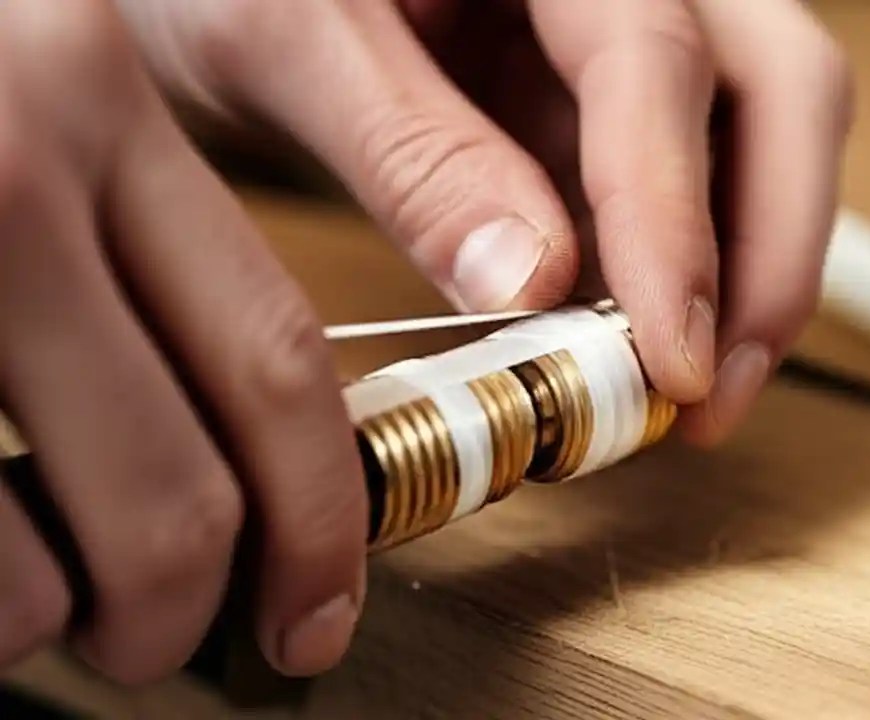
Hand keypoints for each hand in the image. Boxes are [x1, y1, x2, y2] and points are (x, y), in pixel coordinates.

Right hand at [0, 2, 366, 681]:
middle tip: (157, 639)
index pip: (275, 356)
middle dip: (181, 613)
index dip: (321, 515)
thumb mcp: (22, 99)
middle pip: (179, 497)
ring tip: (22, 600)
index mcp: (91, 99)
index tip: (320, 608)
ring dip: (36, 625)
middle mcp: (0, 160)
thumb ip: (119, 249)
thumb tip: (230, 454)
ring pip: (22, 573)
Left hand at [119, 0, 852, 442]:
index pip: (659, 61)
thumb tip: (529, 282)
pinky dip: (686, 279)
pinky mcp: (603, 108)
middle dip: (771, 255)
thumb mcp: (284, 36)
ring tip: (689, 397)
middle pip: (783, 91)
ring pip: (763, 144)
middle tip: (714, 393)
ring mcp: (626, 42)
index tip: (671, 359)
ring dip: (748, 278)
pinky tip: (643, 353)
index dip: (676, 221)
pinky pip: (693, 189)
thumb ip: (409, 149)